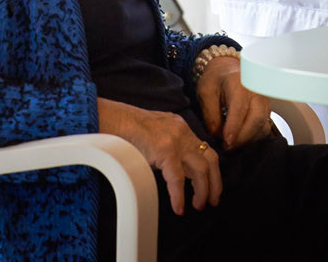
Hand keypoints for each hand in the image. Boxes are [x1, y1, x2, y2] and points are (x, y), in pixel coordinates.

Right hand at [98, 98, 221, 214]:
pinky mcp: (165, 150)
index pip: (205, 149)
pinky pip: (178, 179)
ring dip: (202, 191)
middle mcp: (182, 132)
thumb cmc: (126, 129)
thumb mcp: (154, 134)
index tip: (212, 185)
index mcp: (180, 128)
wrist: (112, 119)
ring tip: (198, 205)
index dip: (211, 170)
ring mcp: (175, 140)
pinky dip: (179, 196)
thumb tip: (174, 170)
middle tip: (212, 200)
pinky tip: (179, 207)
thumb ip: (167, 148)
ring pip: (201, 169)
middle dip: (214, 183)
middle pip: (210, 159)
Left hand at [195, 55, 272, 149]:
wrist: (227, 70)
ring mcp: (264, 102)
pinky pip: (264, 128)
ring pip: (262, 126)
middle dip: (242, 138)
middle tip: (227, 146)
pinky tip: (240, 139)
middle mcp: (257, 92)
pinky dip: (253, 138)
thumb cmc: (216, 79)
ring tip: (231, 144)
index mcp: (240, 83)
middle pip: (257, 119)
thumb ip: (210, 113)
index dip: (233, 127)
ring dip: (247, 140)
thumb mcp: (205, 91)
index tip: (226, 141)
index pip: (240, 108)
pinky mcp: (266, 111)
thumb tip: (216, 133)